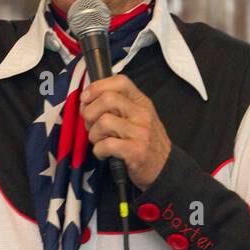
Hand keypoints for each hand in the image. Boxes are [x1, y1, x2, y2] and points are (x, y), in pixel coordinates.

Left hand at [79, 75, 171, 189]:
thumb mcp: (136, 117)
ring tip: (100, 142)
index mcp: (141, 102)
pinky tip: (104, 154)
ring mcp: (140, 132)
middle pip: (107, 99)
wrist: (164, 167)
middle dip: (90, 112)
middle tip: (91, 125)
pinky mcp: (136, 151)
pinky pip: (106, 145)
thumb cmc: (143, 142)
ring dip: (94, 134)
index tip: (85, 98)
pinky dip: (98, 151)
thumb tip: (86, 101)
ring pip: (103, 122)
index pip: (120, 81)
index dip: (97, 86)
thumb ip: (116, 106)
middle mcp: (142, 114)